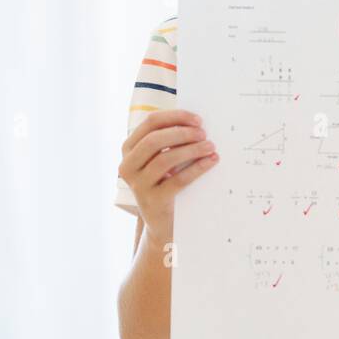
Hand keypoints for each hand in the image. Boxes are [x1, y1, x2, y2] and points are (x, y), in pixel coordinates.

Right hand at [118, 109, 217, 245]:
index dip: (175, 117)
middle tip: (204, 133)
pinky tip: (211, 161)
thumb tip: (197, 122)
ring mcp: (138, 185)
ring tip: (210, 146)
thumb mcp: (161, 159)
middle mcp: (127, 165)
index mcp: (129, 149)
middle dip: (182, 133)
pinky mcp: (152, 201)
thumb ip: (170, 140)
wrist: (161, 221)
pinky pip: (178, 180)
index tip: (198, 119)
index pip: (150, 122)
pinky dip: (197, 168)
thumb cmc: (165, 181)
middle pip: (154, 140)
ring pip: (165, 159)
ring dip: (191, 149)